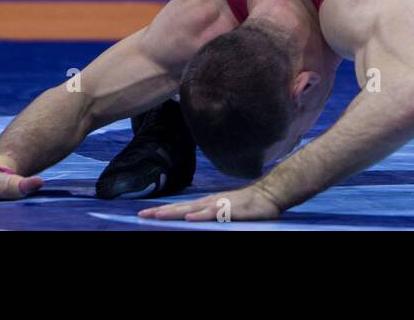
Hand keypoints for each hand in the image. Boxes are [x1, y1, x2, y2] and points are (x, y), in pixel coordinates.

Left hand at [137, 184, 282, 222]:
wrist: (271, 193)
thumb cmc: (250, 204)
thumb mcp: (227, 211)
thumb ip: (212, 214)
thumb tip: (194, 219)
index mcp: (208, 203)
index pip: (181, 207)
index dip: (163, 210)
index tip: (144, 213)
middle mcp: (210, 202)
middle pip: (182, 207)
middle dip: (161, 211)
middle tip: (142, 215)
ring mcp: (221, 204)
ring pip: (194, 209)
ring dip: (175, 212)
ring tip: (159, 216)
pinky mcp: (232, 209)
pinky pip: (215, 213)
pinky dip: (201, 215)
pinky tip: (190, 217)